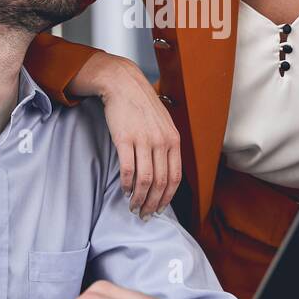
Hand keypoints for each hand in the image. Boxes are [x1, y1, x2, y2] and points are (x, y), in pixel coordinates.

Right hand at [68, 52, 180, 215]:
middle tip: (145, 214)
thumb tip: (165, 173)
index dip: (167, 198)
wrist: (124, 85)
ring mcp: (143, 140)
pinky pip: (128, 169)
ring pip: (144, 180)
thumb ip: (167, 146)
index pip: (175, 178)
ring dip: (139, 198)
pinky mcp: (125, 139)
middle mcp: (161, 142)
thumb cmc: (142, 106)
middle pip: (160, 182)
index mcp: (174, 140)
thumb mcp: (164, 124)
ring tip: (134, 207)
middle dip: (153, 203)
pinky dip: (127, 184)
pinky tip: (125, 190)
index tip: (160, 209)